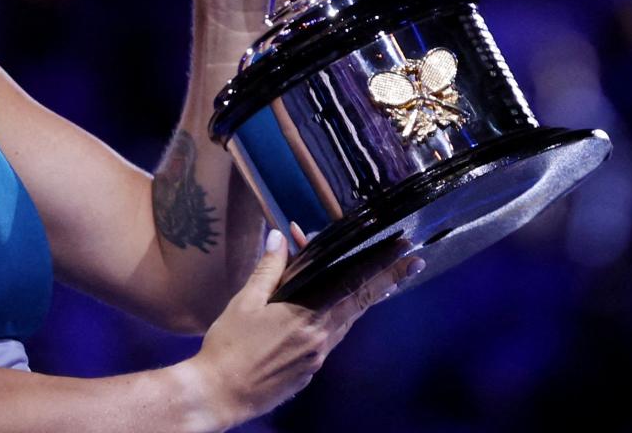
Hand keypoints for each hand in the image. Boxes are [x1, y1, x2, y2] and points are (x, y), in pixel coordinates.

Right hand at [188, 227, 423, 428]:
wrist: (219, 393)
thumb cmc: (229, 345)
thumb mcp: (245, 302)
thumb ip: (268, 270)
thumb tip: (279, 237)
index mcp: (307, 316)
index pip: (353, 284)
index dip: (382, 267)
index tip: (405, 252)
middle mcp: (321, 338)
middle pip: (360, 304)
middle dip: (388, 281)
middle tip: (413, 263)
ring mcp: (317, 358)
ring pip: (347, 322)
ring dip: (362, 300)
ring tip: (379, 283)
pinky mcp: (309, 371)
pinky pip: (331, 339)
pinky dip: (337, 320)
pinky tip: (329, 313)